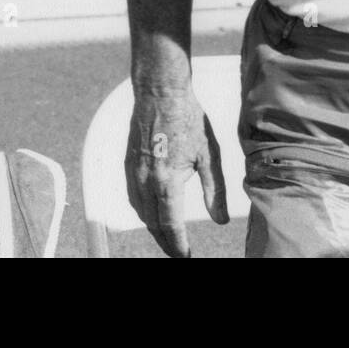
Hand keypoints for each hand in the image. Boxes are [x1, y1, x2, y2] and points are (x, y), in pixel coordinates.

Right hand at [124, 88, 227, 256]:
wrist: (161, 93)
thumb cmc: (188, 118)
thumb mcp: (209, 154)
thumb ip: (215, 190)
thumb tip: (221, 218)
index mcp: (167, 181)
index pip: (170, 225)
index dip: (178, 245)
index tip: (186, 256)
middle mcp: (145, 181)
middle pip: (153, 224)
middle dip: (166, 242)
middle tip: (179, 252)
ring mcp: (133, 173)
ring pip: (140, 212)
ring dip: (153, 228)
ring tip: (168, 236)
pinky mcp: (128, 164)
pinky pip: (132, 197)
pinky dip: (142, 211)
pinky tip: (152, 211)